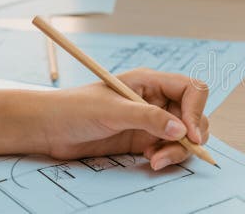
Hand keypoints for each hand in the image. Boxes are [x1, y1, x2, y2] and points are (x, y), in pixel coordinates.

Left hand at [40, 68, 208, 169]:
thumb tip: (181, 130)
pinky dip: (167, 157)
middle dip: (190, 136)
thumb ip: (148, 118)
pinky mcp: (144, 140)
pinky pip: (169, 149)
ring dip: (177, 150)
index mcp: (151, 82)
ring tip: (156, 160)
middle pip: (193, 116)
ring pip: (184, 136)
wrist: (48, 129)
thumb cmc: (73, 109)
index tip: (190, 133)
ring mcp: (152, 121)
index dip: (196, 110)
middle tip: (174, 151)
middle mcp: (157, 100)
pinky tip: (150, 160)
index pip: (191, 90)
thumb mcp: (112, 111)